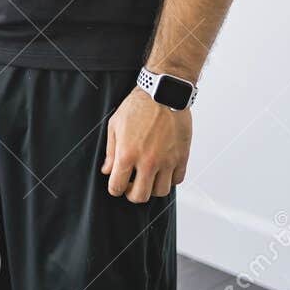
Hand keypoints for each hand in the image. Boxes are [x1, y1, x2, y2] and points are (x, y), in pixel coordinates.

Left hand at [102, 88, 191, 203]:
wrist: (163, 93)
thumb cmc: (138, 106)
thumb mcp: (115, 125)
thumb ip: (110, 151)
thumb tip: (107, 170)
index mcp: (127, 154)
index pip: (117, 187)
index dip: (115, 188)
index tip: (117, 184)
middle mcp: (148, 162)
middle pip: (140, 196)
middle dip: (133, 193)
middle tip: (132, 184)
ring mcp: (167, 161)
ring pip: (161, 192)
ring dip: (153, 187)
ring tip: (149, 176)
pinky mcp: (182, 157)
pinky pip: (178, 180)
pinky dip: (170, 178)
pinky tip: (164, 168)